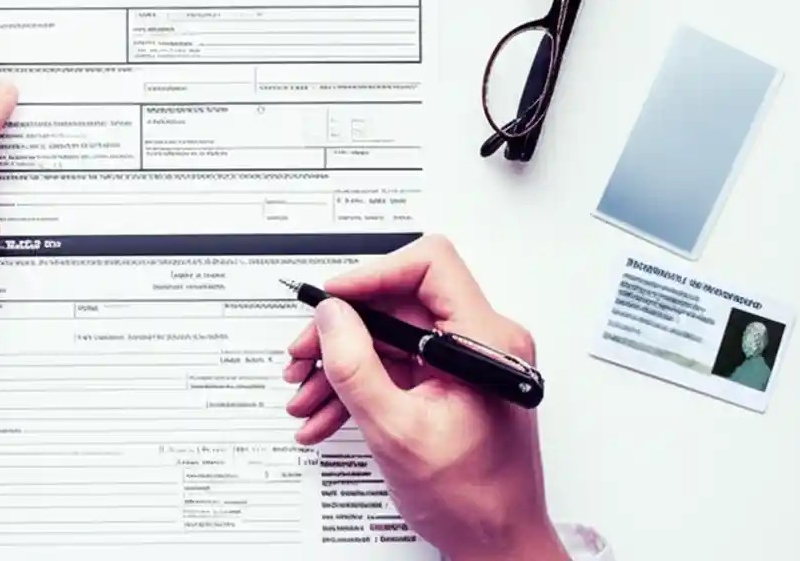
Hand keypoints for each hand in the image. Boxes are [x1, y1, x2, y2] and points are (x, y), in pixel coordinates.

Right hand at [283, 236, 566, 560]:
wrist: (495, 545)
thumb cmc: (473, 500)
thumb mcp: (397, 431)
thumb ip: (357, 368)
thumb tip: (331, 317)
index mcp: (484, 341)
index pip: (430, 266)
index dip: (373, 274)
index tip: (333, 298)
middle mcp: (480, 343)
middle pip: (397, 305)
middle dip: (341, 333)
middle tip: (303, 355)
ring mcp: (464, 363)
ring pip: (388, 339)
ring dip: (341, 366)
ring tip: (307, 394)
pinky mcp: (449, 383)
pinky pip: (395, 367)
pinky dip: (358, 387)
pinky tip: (326, 413)